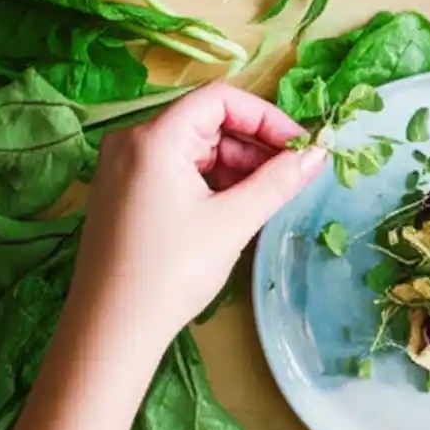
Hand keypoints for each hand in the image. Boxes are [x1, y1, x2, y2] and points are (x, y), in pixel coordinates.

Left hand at [74, 84, 326, 340]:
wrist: (111, 331)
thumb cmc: (169, 272)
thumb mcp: (233, 222)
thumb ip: (278, 181)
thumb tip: (318, 154)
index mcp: (154, 138)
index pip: (220, 99)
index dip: (266, 117)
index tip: (299, 146)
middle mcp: (133, 142)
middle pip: (207, 122)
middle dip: (255, 144)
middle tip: (292, 174)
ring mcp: (125, 168)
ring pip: (196, 148)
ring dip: (237, 165)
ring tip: (270, 195)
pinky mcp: (125, 193)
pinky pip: (178, 170)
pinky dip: (213, 181)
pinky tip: (238, 207)